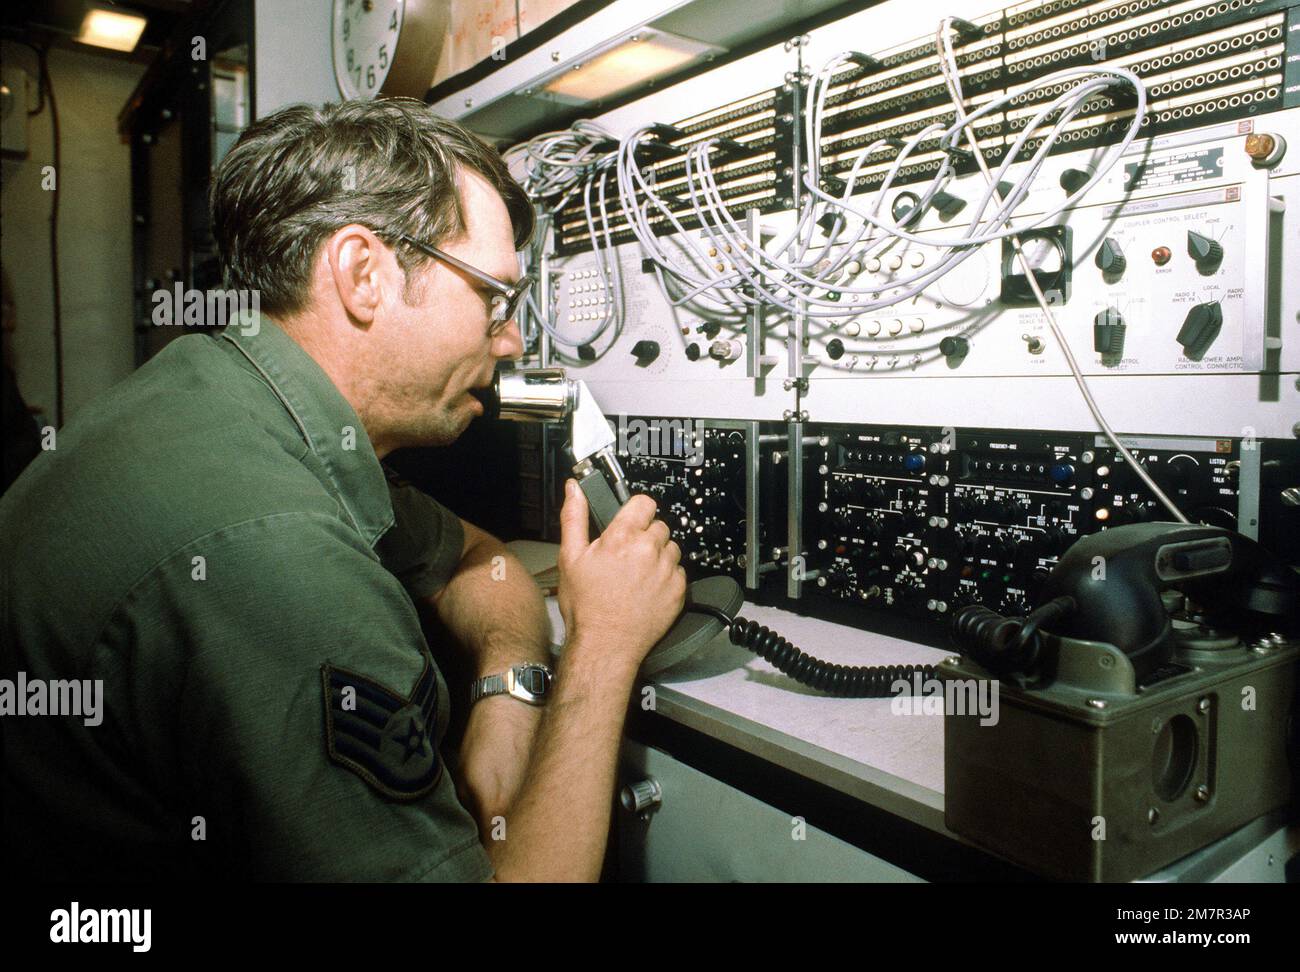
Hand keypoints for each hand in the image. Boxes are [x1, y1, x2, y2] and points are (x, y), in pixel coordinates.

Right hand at [557, 479, 685, 672]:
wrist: (605, 644)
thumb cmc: (587, 607)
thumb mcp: (570, 558)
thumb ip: (574, 517)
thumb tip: (574, 490)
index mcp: (622, 536)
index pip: (644, 502)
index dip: (636, 511)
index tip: (631, 522)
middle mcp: (649, 549)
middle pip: (658, 526)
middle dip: (645, 536)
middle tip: (627, 557)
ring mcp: (666, 570)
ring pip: (671, 548)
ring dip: (658, 556)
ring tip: (638, 575)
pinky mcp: (678, 590)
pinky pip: (678, 572)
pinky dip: (667, 577)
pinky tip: (648, 589)